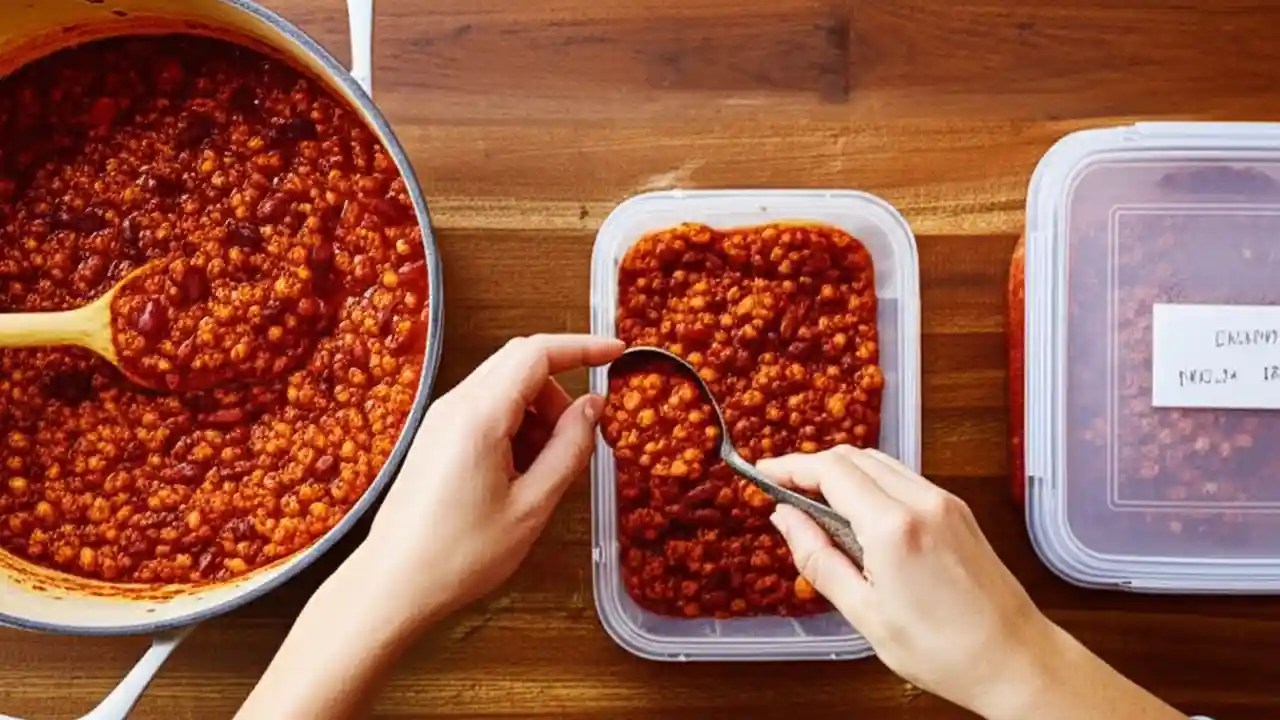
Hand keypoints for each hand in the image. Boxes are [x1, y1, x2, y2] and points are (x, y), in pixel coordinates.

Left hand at [359, 334, 623, 624]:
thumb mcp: (532, 506)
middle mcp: (455, 406)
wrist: (393, 584)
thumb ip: (569, 449)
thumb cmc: (459, 555)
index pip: (536, 353)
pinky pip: (486, 411)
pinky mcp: (436, 438)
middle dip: (561, 390)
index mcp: (479, 416)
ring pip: (504, 388)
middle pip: (520, 365)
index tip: (616, 353)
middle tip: (583, 435)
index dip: (582, 348)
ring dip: (539, 413)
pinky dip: (516, 427)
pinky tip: (523, 472)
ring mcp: (441, 420)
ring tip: (550, 467)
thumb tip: (593, 408)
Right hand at [758, 447, 1182, 719]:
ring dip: (842, 471)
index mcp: (893, 527)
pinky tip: (857, 513)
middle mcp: (921, 502)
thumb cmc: (944, 651)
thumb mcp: (865, 613)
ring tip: (815, 504)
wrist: (1016, 660)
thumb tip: (785, 520)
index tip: (762, 474)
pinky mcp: (958, 510)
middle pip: (853, 457)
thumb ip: (819, 559)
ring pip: (879, 462)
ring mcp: (944, 502)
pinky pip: (903, 478)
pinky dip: (871, 481)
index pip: (829, 470)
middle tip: (782, 491)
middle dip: (812, 466)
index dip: (790, 466)